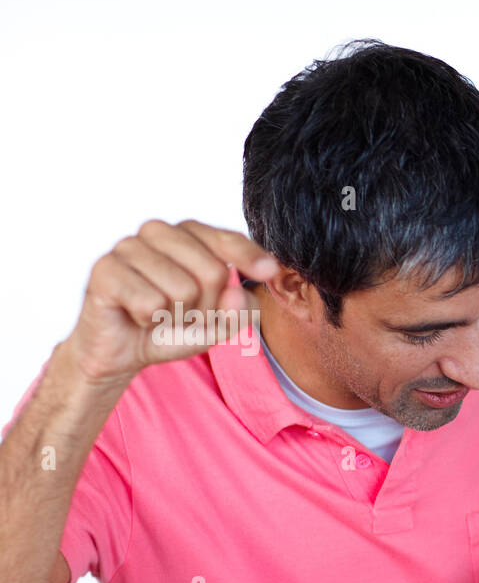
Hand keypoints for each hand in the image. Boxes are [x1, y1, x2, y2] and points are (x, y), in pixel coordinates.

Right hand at [66, 219, 280, 386]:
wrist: (123, 351)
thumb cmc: (171, 326)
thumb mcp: (218, 323)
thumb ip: (240, 310)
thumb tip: (237, 293)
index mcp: (187, 235)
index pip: (227, 239)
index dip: (250, 257)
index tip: (270, 271)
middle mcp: (157, 232)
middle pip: (212, 271)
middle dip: (206, 306)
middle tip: (183, 314)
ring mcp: (128, 246)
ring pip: (183, 289)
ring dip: (176, 316)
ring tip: (158, 315)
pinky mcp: (105, 270)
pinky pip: (150, 302)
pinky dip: (149, 321)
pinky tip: (136, 316)